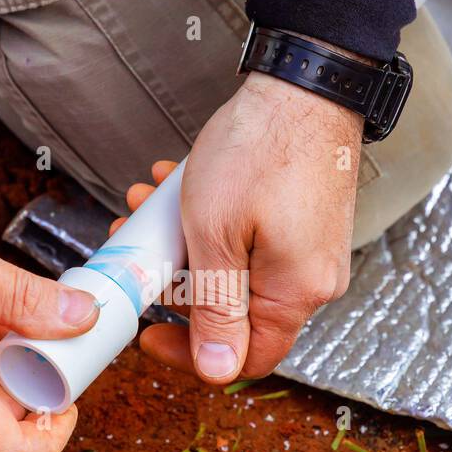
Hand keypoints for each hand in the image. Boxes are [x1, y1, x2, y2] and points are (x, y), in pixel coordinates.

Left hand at [117, 72, 361, 382]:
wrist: (308, 81)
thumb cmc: (262, 148)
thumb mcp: (217, 234)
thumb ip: (216, 307)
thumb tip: (217, 370)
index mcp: (297, 293)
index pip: (245, 358)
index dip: (191, 354)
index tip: (149, 330)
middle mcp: (314, 279)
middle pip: (235, 311)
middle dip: (176, 281)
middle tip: (137, 250)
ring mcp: (312, 249)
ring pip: (236, 269)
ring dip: (186, 243)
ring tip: (147, 205)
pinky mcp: (307, 221)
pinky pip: (254, 241)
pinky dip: (213, 221)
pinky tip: (177, 186)